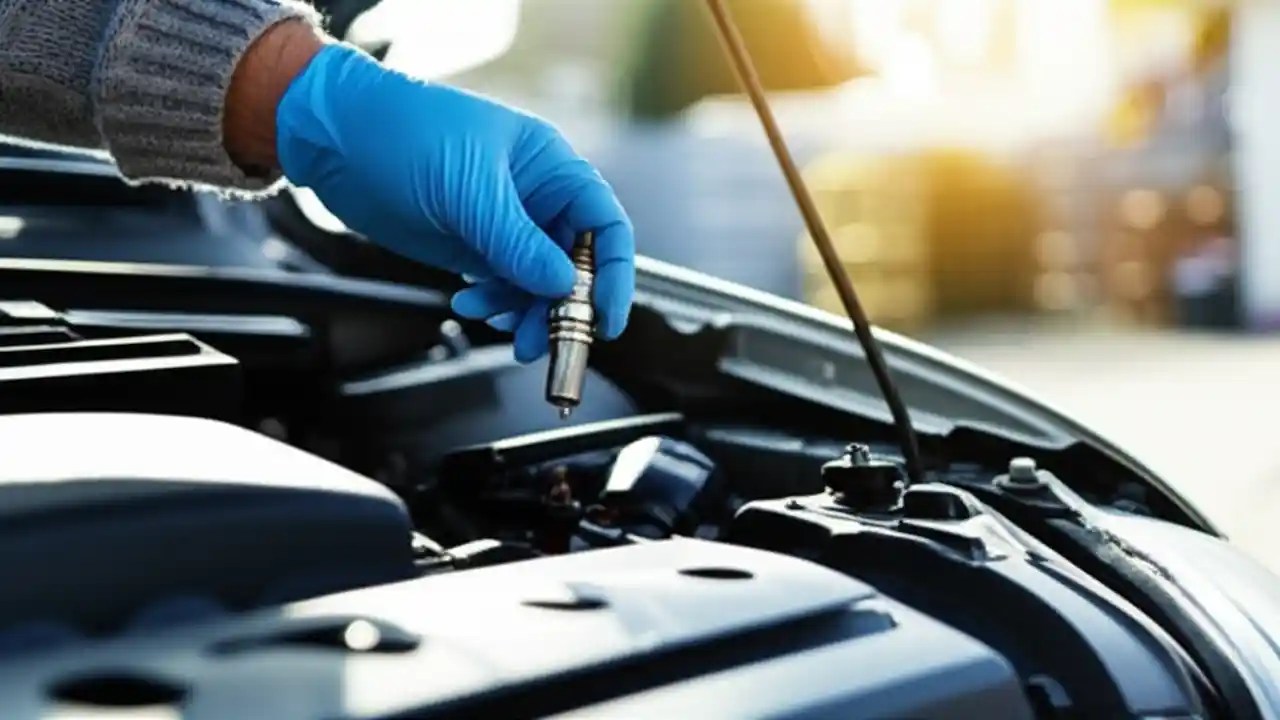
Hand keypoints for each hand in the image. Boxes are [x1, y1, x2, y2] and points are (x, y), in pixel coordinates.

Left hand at [275, 44, 634, 361]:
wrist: (334, 137)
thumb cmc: (401, 132)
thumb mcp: (468, 191)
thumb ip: (518, 243)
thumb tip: (562, 286)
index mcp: (550, 166)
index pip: (603, 225)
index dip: (613, 274)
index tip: (604, 319)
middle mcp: (535, 196)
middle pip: (575, 263)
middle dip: (563, 307)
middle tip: (545, 341)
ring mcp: (504, 223)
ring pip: (538, 283)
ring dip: (526, 313)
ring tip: (504, 331)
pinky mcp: (474, 244)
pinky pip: (504, 286)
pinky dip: (495, 304)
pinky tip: (471, 304)